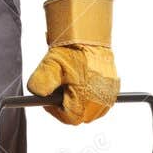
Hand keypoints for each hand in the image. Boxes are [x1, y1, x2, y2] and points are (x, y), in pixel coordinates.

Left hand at [26, 0, 119, 124]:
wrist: (89, 35)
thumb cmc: (71, 50)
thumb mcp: (51, 65)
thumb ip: (40, 83)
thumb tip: (37, 95)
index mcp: (87, 98)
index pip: (69, 118)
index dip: (56, 110)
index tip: (50, 99)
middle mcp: (102, 99)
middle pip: (81, 116)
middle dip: (68, 106)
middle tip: (60, 91)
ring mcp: (110, 94)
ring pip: (91, 111)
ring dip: (80, 102)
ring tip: (71, 85)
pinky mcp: (114, 87)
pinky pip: (101, 101)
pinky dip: (91, 97)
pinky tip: (82, 84)